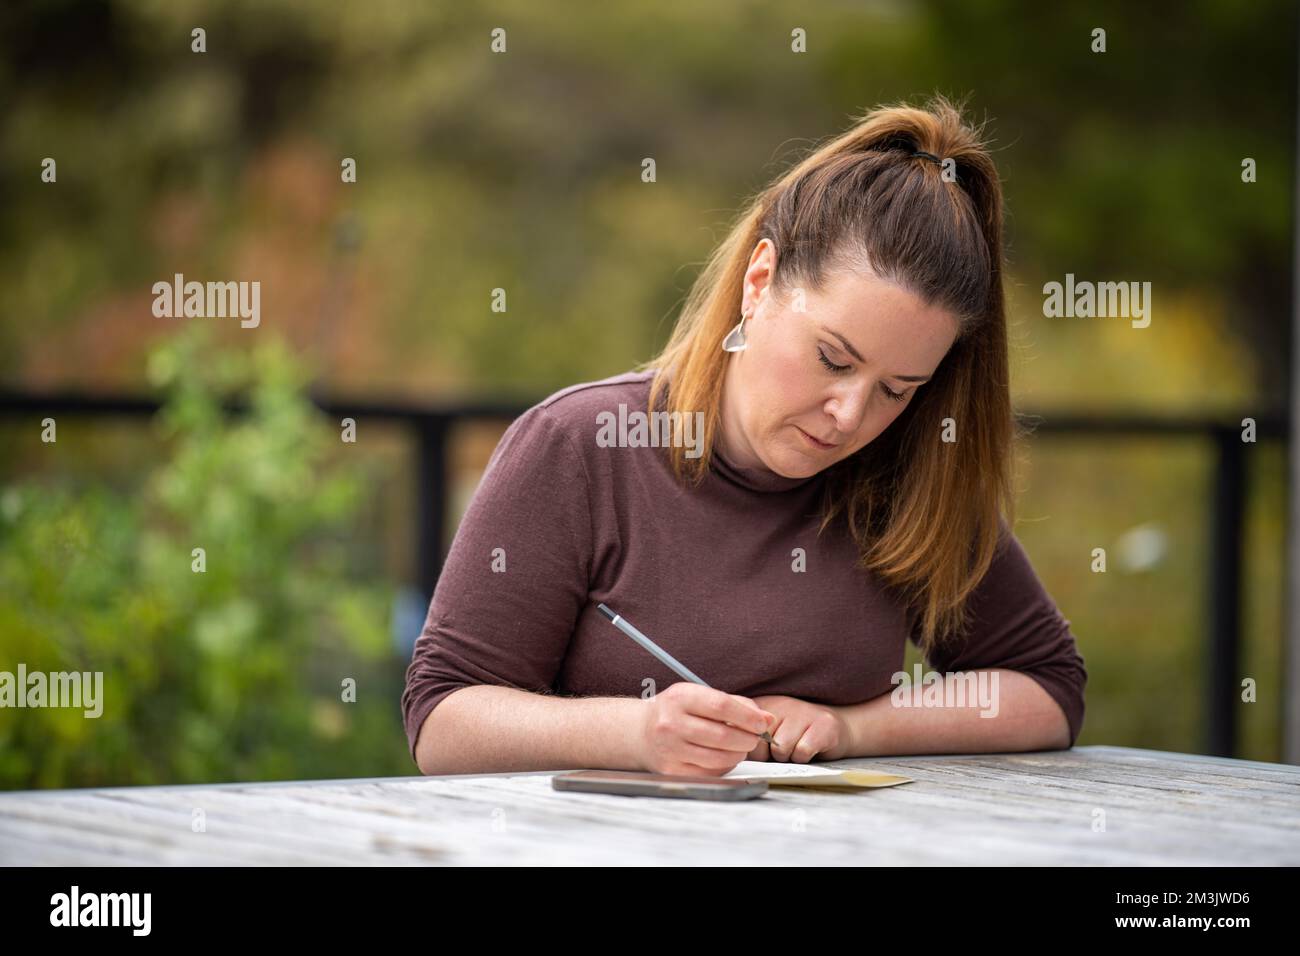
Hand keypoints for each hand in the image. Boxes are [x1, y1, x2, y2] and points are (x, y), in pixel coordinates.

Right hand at [635, 683, 775, 775]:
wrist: (640, 732)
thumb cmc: (676, 711)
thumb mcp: (699, 696)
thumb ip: (736, 704)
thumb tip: (767, 719)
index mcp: (680, 697)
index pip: (721, 706)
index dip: (747, 716)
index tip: (763, 723)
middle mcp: (671, 723)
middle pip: (722, 735)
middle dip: (747, 738)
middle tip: (755, 737)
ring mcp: (670, 749)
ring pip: (718, 757)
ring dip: (739, 753)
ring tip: (741, 746)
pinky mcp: (672, 770)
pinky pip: (710, 772)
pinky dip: (725, 765)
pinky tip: (724, 756)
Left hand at [745, 695, 853, 762]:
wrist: (836, 729)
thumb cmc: (796, 735)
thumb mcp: (769, 732)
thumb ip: (749, 739)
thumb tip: (733, 755)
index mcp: (763, 704)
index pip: (743, 732)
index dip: (751, 749)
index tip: (762, 750)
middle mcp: (781, 703)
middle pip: (761, 744)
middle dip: (769, 755)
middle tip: (783, 748)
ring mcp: (803, 711)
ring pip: (781, 750)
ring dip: (788, 757)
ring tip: (796, 748)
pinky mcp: (823, 724)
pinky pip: (802, 752)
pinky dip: (804, 758)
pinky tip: (810, 749)